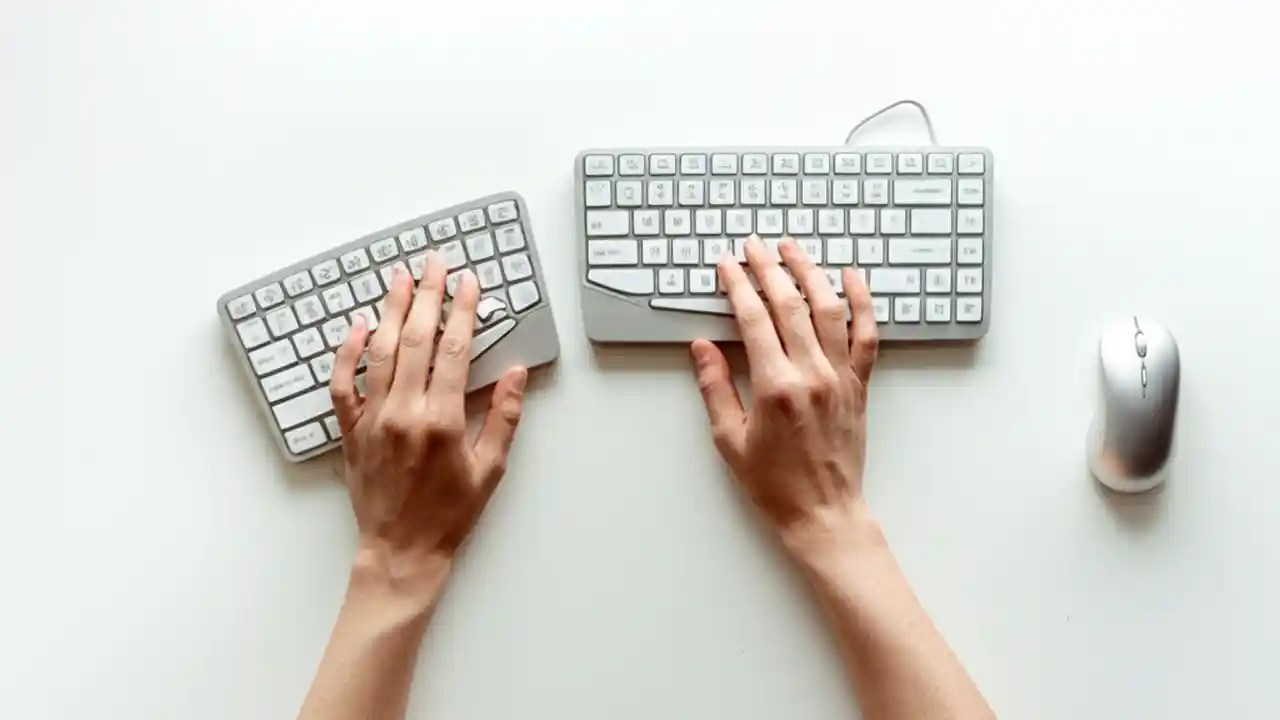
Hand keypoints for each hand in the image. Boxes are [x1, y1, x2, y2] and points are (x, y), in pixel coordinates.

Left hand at [330, 253, 526, 586]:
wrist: (400, 551)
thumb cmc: (448, 515)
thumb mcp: (490, 469)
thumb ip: (503, 417)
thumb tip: (515, 373)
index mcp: (441, 420)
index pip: (454, 349)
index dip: (463, 310)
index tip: (469, 283)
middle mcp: (403, 413)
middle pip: (415, 338)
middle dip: (426, 295)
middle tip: (433, 263)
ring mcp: (372, 419)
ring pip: (379, 350)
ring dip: (389, 310)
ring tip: (398, 278)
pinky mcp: (350, 430)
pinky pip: (343, 382)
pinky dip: (348, 351)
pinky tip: (357, 326)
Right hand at [690, 236, 878, 556]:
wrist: (823, 514)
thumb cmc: (774, 485)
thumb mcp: (729, 439)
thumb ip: (715, 388)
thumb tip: (702, 347)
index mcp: (775, 387)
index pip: (754, 320)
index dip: (738, 286)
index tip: (727, 265)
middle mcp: (812, 375)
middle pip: (789, 304)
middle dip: (769, 268)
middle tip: (754, 245)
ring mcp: (841, 377)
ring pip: (828, 309)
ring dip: (810, 273)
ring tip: (793, 249)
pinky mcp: (860, 385)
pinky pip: (867, 334)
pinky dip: (863, 302)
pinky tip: (853, 278)